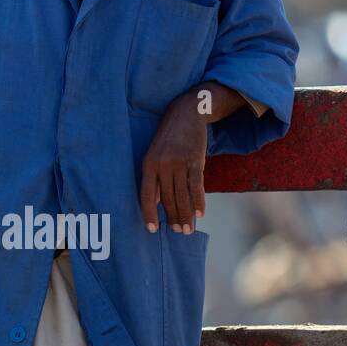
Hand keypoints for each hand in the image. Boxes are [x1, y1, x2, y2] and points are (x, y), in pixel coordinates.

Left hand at [139, 81, 243, 233]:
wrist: (186, 113)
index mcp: (148, 164)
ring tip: (189, 228)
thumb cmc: (168, 138)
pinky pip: (197, 186)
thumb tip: (155, 203)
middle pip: (168, 198)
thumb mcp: (154, 155)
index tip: (152, 229)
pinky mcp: (196, 161)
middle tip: (179, 231)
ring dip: (186, 214)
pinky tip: (200, 213)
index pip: (146, 195)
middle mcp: (163, 165)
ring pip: (182, 195)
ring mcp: (180, 163)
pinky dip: (199, 202)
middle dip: (174, 217)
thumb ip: (154, 178)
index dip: (149, 213)